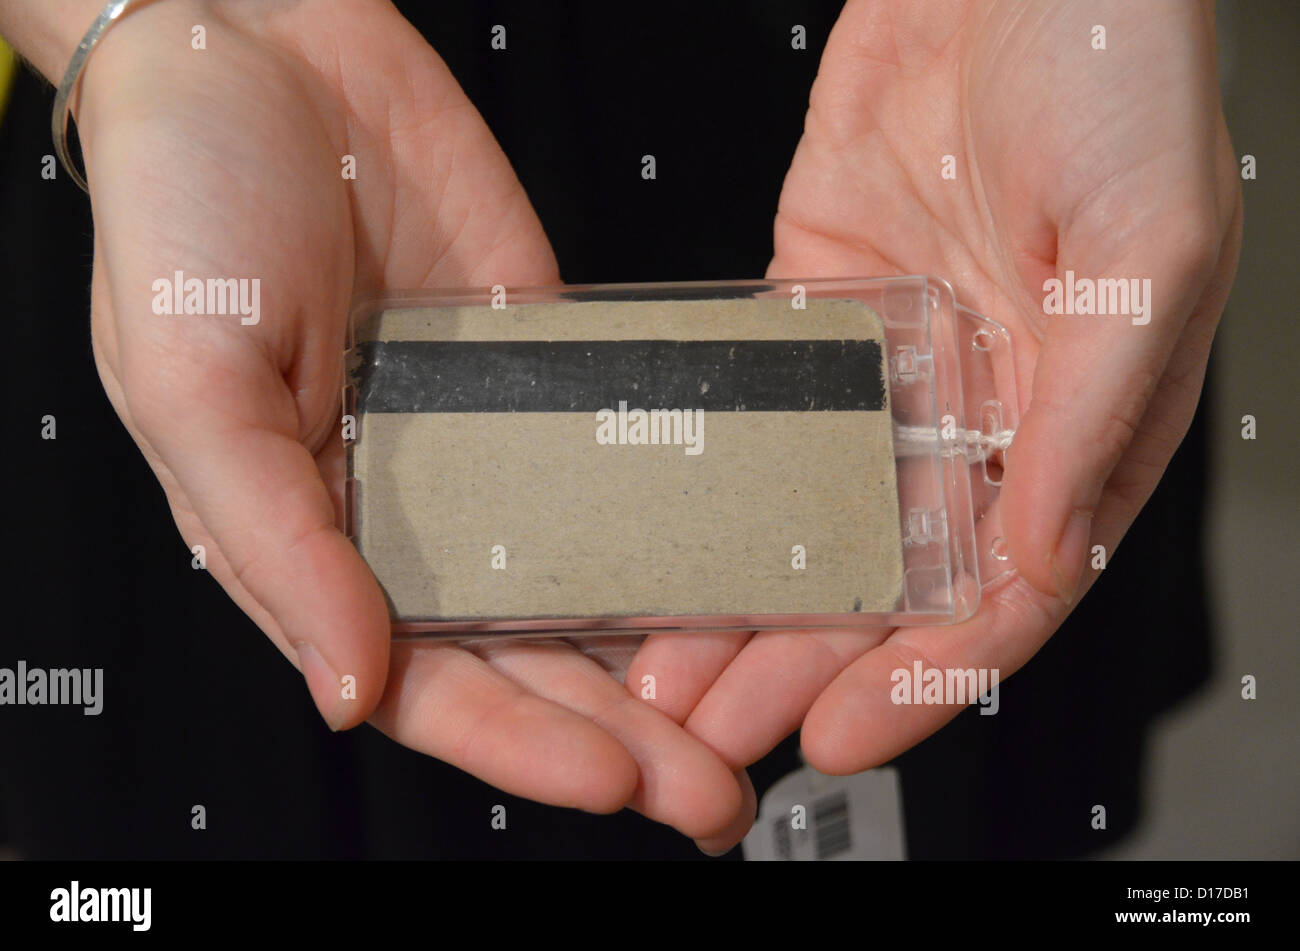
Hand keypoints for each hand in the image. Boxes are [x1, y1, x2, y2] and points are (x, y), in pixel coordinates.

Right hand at [69, 0, 747, 842]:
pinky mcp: (545, 372)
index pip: (425, 679)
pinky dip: (673, 519)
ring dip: (659, 652)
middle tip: (710, 793)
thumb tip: (350, 690)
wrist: (263, 53)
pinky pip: (617, 459)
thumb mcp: (191, 386)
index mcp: (314, 538)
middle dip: (617, 731)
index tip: (614, 781)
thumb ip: (273, 546)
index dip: (519, 741)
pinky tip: (734, 569)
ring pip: (584, 577)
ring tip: (744, 712)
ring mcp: (488, 447)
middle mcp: (410, 512)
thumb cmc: (185, 211)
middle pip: (526, 653)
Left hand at [629, 0, 1240, 785]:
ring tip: (672, 665)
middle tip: (722, 732)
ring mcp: (899, 364)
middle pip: (889, 573)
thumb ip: (1089, 418)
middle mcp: (985, 409)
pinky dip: (720, 478)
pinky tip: (671, 531)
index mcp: (1078, 423)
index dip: (921, 677)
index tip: (840, 734)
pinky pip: (766, 414)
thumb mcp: (1142, 254)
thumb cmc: (1117, 75)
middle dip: (806, 660)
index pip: (1001, 591)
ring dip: (749, 590)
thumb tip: (1043, 557)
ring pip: (816, 511)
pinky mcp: (822, 307)